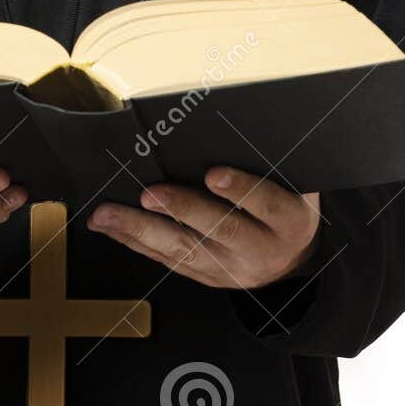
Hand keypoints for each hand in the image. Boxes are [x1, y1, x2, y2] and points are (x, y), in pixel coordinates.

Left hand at [87, 166, 320, 288]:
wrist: (295, 257)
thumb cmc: (289, 204)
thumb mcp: (297, 184)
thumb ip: (271, 165)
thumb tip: (228, 126)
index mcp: (291, 221)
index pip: (268, 204)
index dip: (241, 189)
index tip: (213, 174)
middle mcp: (262, 250)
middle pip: (220, 230)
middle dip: (181, 210)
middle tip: (147, 195)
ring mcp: (232, 269)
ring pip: (185, 251)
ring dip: (142, 231)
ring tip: (107, 215)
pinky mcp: (207, 278)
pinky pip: (168, 261)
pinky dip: (136, 243)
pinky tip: (111, 228)